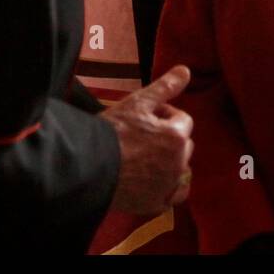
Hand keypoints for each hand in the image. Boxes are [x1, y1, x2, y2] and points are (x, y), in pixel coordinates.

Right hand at [102, 65, 194, 214]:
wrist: (88, 167)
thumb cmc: (112, 131)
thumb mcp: (138, 102)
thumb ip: (165, 87)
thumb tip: (186, 70)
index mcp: (177, 135)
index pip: (181, 119)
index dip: (163, 116)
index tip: (143, 120)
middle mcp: (179, 162)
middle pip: (183, 144)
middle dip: (167, 138)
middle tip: (140, 138)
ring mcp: (168, 185)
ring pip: (180, 168)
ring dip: (169, 162)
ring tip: (142, 158)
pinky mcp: (156, 203)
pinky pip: (174, 195)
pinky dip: (169, 188)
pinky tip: (153, 181)